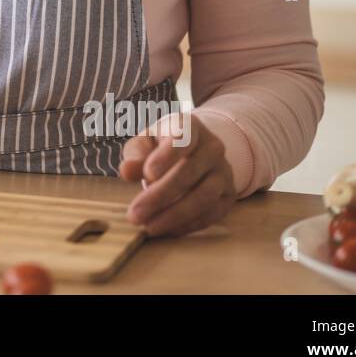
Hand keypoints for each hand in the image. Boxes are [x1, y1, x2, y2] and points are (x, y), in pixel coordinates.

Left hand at [118, 113, 235, 236]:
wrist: (197, 152)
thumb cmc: (163, 146)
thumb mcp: (146, 141)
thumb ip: (135, 153)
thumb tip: (127, 170)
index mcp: (190, 127)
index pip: (183, 137)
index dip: (167, 155)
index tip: (148, 174)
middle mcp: (212, 147)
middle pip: (190, 172)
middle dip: (160, 196)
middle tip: (135, 214)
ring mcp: (224, 172)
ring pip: (203, 196)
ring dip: (173, 215)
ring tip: (148, 226)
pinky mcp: (228, 195)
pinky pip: (211, 214)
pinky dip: (187, 225)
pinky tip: (166, 230)